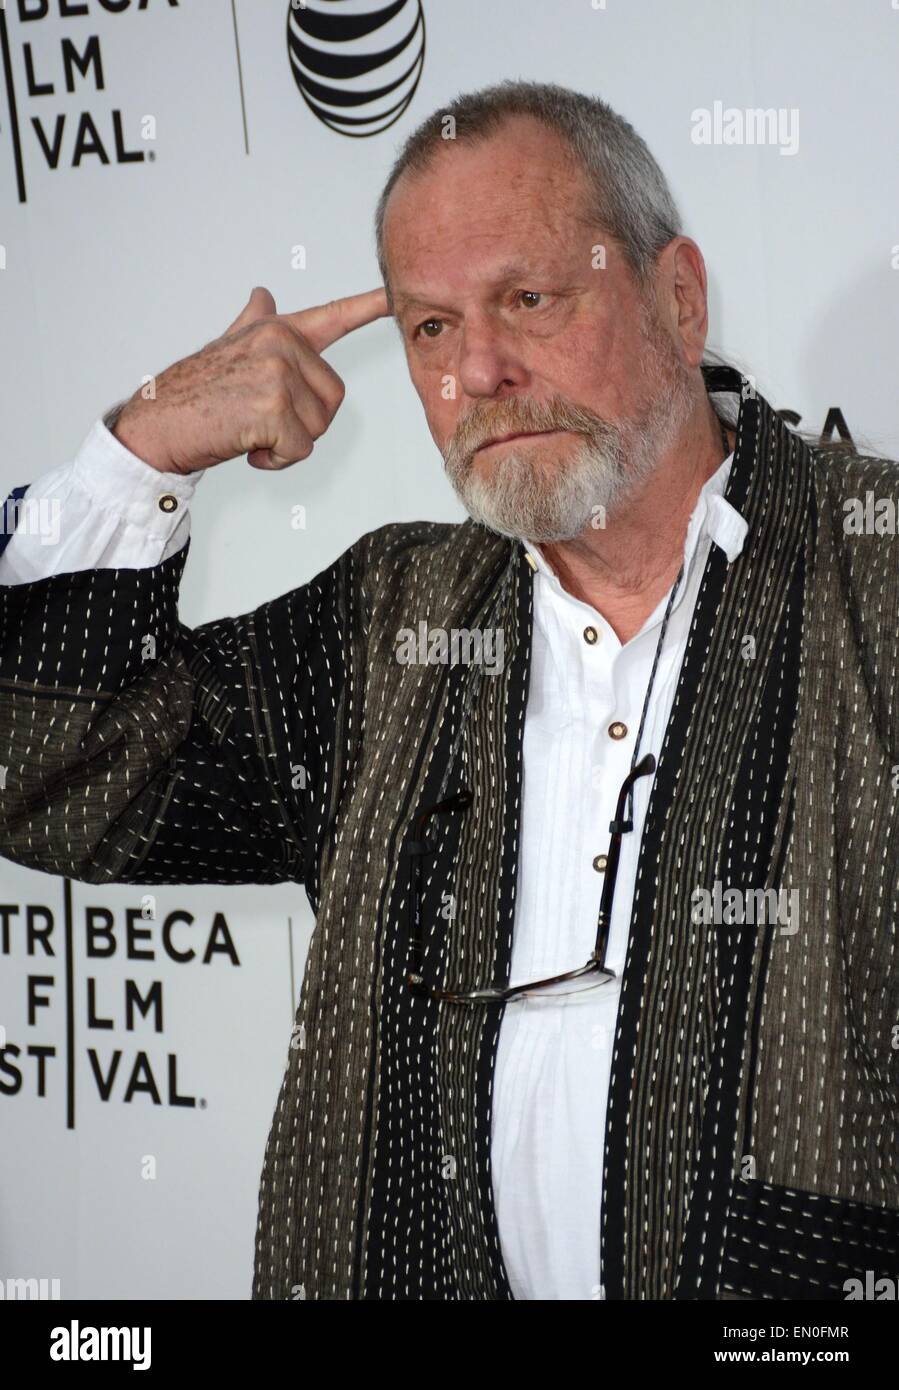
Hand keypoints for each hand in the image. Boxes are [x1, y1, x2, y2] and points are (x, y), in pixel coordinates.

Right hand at [112, 285, 389, 474]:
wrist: (155, 425)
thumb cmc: (192, 393)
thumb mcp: (228, 349)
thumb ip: (254, 323)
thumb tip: (265, 295)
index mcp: (275, 330)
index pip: (332, 316)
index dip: (368, 306)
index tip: (396, 296)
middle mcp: (279, 342)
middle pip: (332, 398)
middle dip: (303, 422)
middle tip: (260, 419)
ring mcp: (277, 372)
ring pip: (318, 426)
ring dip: (288, 443)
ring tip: (249, 429)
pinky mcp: (273, 407)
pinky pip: (300, 449)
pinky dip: (276, 460)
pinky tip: (246, 445)